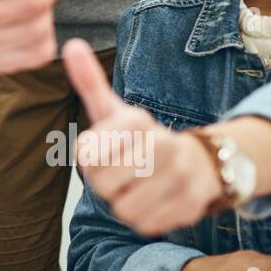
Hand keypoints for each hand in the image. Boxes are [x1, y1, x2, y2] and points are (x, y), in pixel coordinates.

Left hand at [64, 38, 222, 236]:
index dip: (90, 163)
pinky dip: (147, 219)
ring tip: (139, 187)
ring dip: (126, 205)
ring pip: (125, 210)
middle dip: (107, 187)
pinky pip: (148, 225)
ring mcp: (181, 174)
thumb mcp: (113, 110)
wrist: (199, 162)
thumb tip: (71, 45)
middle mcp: (162, 143)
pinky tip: (157, 201)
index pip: (87, 158)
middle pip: (103, 187)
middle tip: (123, 175)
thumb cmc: (141, 139)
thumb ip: (90, 82)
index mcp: (136, 120)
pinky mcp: (193, 203)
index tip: (106, 153)